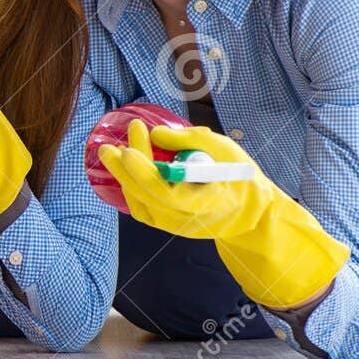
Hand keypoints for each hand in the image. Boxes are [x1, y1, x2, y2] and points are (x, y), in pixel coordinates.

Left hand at [99, 120, 348, 308]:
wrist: (249, 211)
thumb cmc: (238, 176)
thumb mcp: (223, 149)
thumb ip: (190, 139)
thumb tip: (156, 133)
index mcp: (206, 202)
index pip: (167, 192)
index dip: (144, 172)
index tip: (129, 148)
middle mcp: (186, 219)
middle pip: (147, 195)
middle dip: (125, 168)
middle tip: (109, 145)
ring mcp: (174, 225)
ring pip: (140, 201)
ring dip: (124, 176)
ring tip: (112, 152)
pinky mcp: (167, 224)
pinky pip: (142, 207)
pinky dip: (131, 188)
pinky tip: (127, 169)